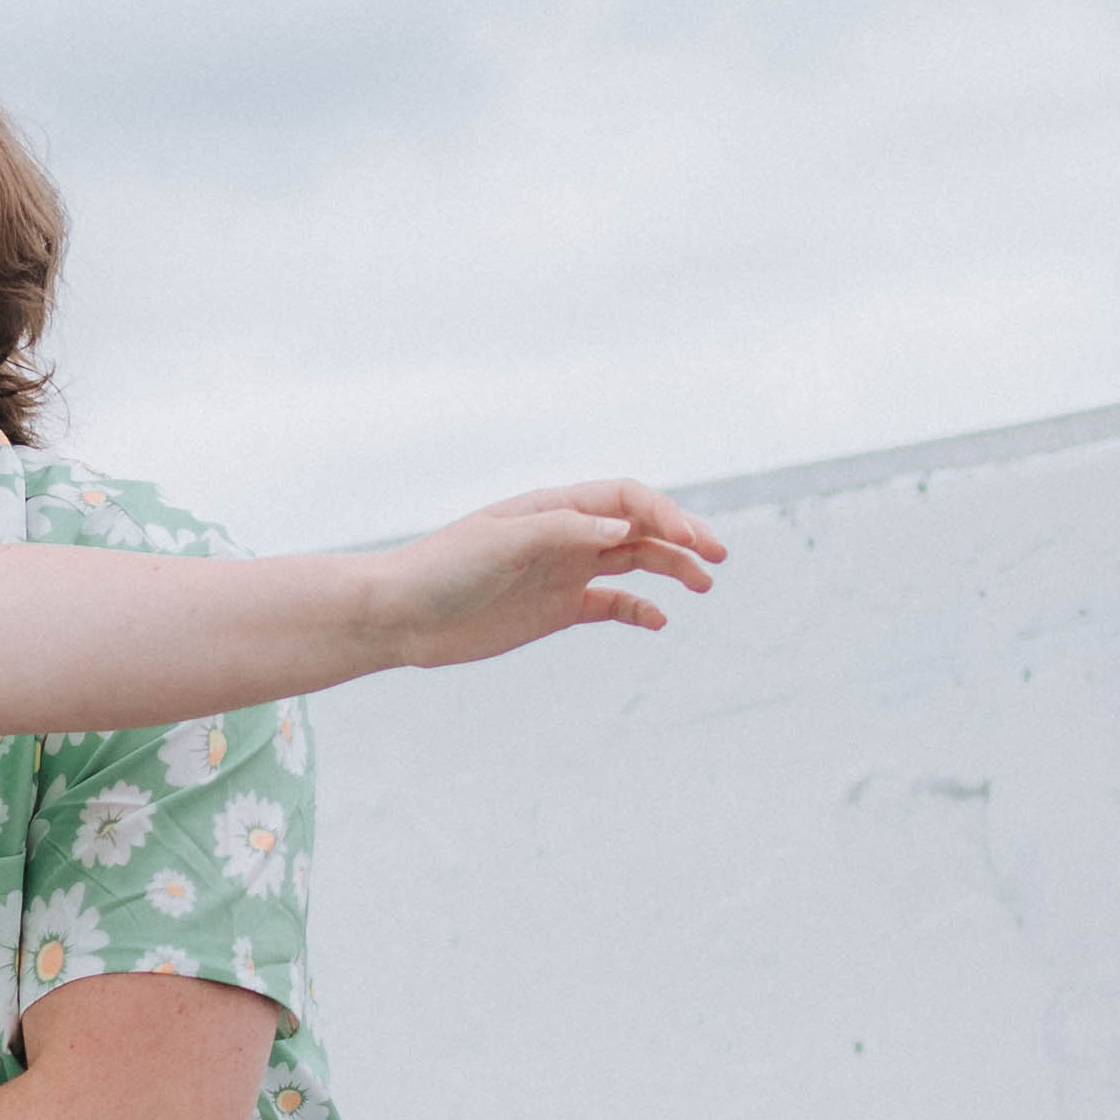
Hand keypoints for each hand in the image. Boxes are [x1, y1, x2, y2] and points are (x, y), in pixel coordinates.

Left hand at [367, 482, 725, 664]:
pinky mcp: (555, 609)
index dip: (665, 512)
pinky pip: (609, 605)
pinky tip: (659, 620)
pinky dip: (639, 610)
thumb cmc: (443, 569)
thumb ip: (564, 532)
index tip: (692, 540)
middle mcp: (564, 535)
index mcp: (553, 508)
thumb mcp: (502, 543)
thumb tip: (623, 527)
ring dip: (671, 568)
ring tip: (703, 586)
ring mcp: (562, 572)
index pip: (625, 499)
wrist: (400, 616)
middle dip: (682, 536)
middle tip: (718, 558)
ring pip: (632, 562)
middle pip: (638, 527)